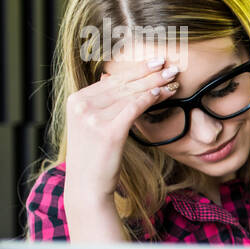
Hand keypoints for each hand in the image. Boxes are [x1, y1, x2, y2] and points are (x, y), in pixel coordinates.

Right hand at [64, 53, 182, 203]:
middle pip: (123, 84)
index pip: (112, 80)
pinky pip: (134, 108)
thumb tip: (114, 80)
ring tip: (173, 78)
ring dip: (155, 84)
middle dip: (149, 73)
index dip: (136, 70)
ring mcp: (93, 117)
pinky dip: (150, 98)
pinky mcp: (108, 131)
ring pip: (131, 94)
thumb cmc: (95, 156)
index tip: (155, 63)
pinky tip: (163, 93)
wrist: (87, 186)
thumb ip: (102, 103)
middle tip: (169, 64)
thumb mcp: (92, 124)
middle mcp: (82, 105)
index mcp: (76, 100)